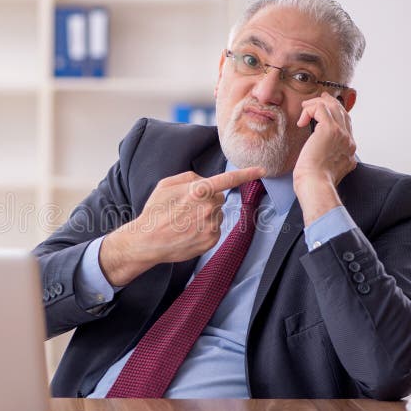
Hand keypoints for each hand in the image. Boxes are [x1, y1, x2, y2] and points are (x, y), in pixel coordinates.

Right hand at [99, 166, 264, 285]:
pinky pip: (215, 229)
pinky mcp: (211, 240)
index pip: (228, 180)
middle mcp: (208, 208)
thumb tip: (205, 181)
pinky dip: (205, 229)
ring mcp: (211, 225)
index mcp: (198, 191)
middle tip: (187, 207)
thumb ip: (190, 177)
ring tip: (184, 222)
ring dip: (206, 215)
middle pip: (219, 198)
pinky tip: (189, 232)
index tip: (262, 170)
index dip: (247, 174)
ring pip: (217, 214)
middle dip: (208, 199)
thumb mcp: (166, 185)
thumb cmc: (155, 211)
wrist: (147, 241)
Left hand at [294, 92, 357, 225]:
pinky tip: (302, 121)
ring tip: (305, 108)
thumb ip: (329, 157)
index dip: (337, 113)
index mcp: (349, 149)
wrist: (316, 184)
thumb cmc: (315, 181)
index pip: (347, 124)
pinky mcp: (330, 130)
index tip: (325, 107)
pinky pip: (321, 108)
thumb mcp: (327, 168)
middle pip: (342, 112)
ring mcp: (341, 134)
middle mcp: (349, 140)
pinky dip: (310, 109)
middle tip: (318, 98)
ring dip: (317, 104)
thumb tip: (319, 150)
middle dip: (330, 102)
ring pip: (333, 106)